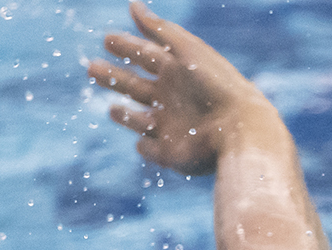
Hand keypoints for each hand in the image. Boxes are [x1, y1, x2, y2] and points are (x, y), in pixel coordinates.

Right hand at [86, 2, 280, 174]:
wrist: (239, 130)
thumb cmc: (216, 85)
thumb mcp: (187, 50)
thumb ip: (159, 29)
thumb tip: (133, 5)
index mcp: (178, 72)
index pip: (146, 55)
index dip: (127, 46)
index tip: (106, 38)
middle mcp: (174, 99)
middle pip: (138, 87)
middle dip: (115, 77)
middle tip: (91, 67)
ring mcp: (172, 127)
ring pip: (142, 119)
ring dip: (125, 114)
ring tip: (112, 107)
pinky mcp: (171, 153)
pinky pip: (153, 149)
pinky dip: (145, 145)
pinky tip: (141, 141)